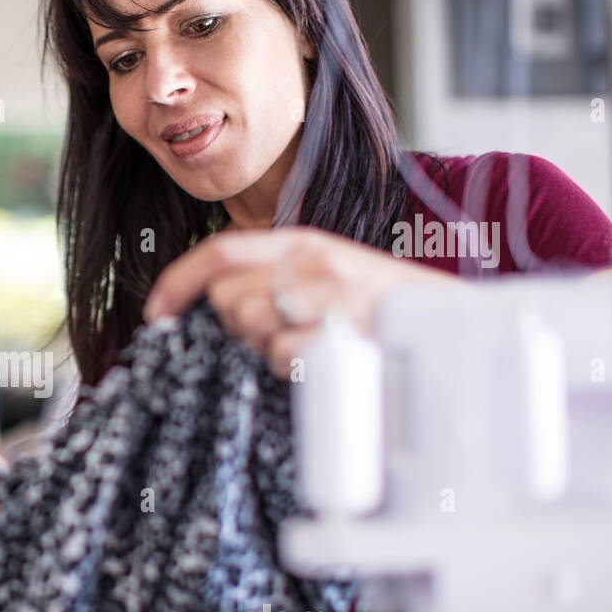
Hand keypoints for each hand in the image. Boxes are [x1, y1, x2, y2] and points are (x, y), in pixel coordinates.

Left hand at [141, 227, 459, 377]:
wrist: (456, 336)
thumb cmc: (388, 315)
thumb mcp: (332, 277)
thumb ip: (277, 279)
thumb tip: (217, 303)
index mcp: (307, 242)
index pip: (221, 251)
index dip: (178, 281)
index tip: (155, 312)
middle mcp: (313, 262)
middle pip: (228, 295)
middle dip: (238, 325)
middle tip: (281, 335)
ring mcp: (328, 297)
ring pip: (250, 325)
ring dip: (268, 348)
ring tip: (313, 346)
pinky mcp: (339, 333)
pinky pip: (283, 356)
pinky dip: (295, 369)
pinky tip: (327, 362)